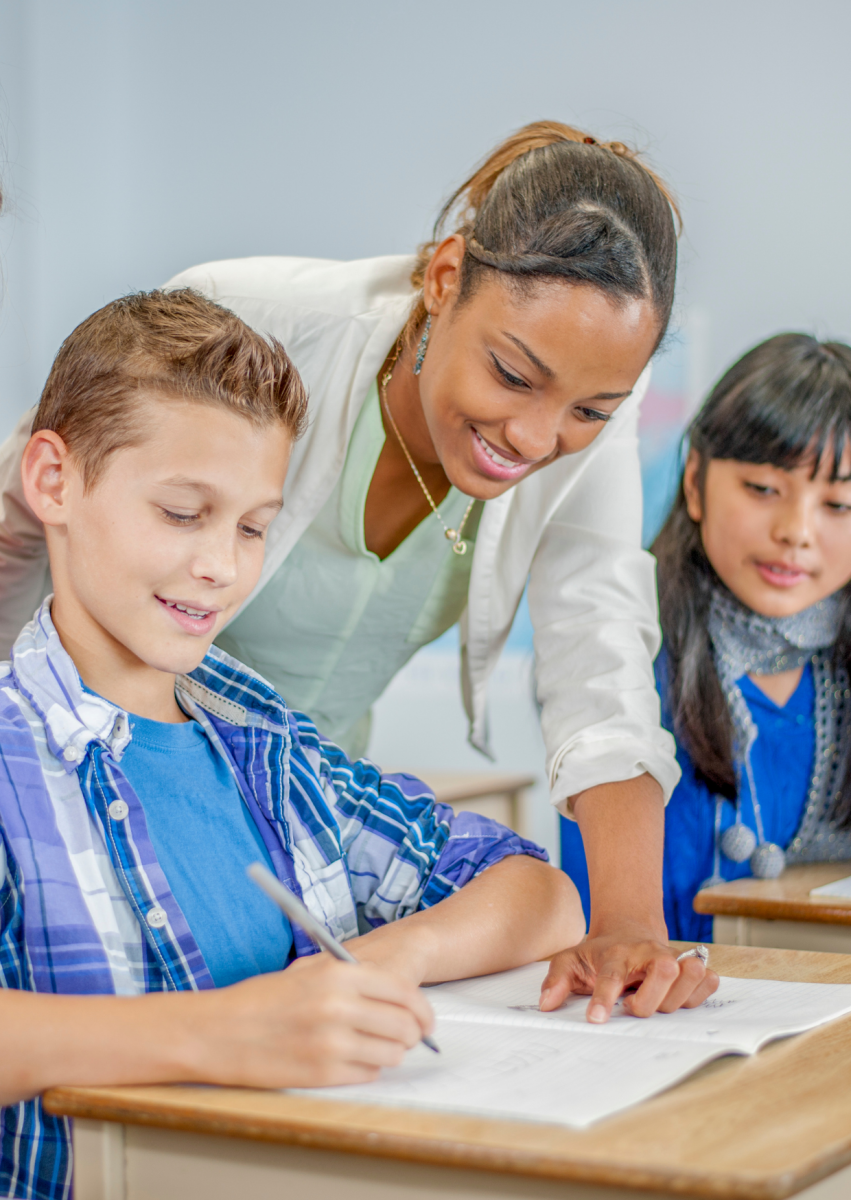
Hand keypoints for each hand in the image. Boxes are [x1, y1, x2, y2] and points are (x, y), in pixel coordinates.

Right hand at [187, 954, 433, 1087]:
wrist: (219, 1031)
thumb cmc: (262, 999)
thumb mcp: (309, 972)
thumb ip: (351, 977)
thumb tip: (394, 992)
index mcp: (338, 975)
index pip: (404, 993)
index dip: (422, 1009)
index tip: (425, 1019)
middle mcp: (339, 1007)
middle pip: (404, 1026)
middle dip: (412, 1034)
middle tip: (408, 1037)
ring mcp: (331, 1043)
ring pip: (391, 1054)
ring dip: (391, 1053)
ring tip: (377, 1048)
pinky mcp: (322, 1074)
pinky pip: (368, 1074)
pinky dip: (368, 1069)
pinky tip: (353, 1060)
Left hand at [538, 928, 718, 1022]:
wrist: (628, 931)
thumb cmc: (600, 954)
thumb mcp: (570, 961)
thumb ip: (556, 981)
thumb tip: (546, 1004)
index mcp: (617, 953)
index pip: (612, 976)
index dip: (605, 999)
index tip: (597, 1020)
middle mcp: (650, 952)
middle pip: (664, 972)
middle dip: (649, 1000)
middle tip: (632, 1006)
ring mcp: (675, 957)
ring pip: (690, 977)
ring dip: (672, 1001)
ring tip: (652, 1002)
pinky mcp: (694, 967)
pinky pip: (709, 982)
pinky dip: (698, 994)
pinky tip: (678, 999)